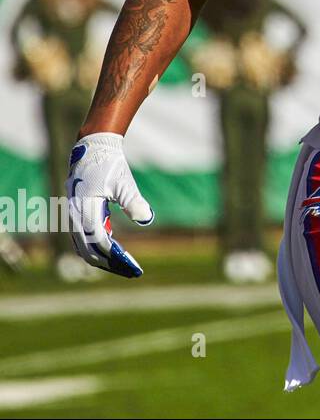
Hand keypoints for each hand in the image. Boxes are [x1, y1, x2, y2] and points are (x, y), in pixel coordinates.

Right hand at [66, 133, 154, 277]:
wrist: (94, 148)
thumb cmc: (110, 165)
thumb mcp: (124, 182)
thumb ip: (133, 201)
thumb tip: (147, 219)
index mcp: (85, 207)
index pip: (98, 240)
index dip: (114, 255)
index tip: (131, 265)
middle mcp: (75, 214)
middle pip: (87, 248)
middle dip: (108, 263)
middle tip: (130, 272)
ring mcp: (73, 214)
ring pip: (83, 245)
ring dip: (101, 257)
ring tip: (123, 266)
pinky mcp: (76, 213)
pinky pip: (83, 237)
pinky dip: (96, 247)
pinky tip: (116, 251)